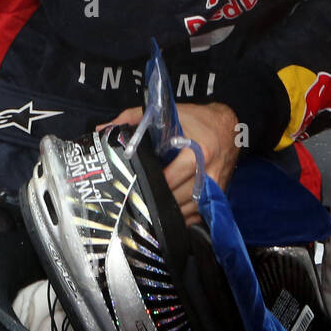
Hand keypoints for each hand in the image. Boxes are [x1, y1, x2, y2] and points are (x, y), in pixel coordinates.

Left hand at [104, 101, 242, 223]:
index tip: (132, 189)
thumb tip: (101, 130)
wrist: (229, 127)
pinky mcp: (219, 194)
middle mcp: (209, 171)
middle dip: (156, 202)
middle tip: (135, 204)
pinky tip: (170, 216)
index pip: (169, 179)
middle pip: (177, 198)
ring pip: (188, 210)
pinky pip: (198, 214)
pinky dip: (183, 217)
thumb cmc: (196, 119)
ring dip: (169, 213)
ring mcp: (216, 186)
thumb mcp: (167, 112)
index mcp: (197, 151)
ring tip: (149, 211)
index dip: (149, 186)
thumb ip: (132, 118)